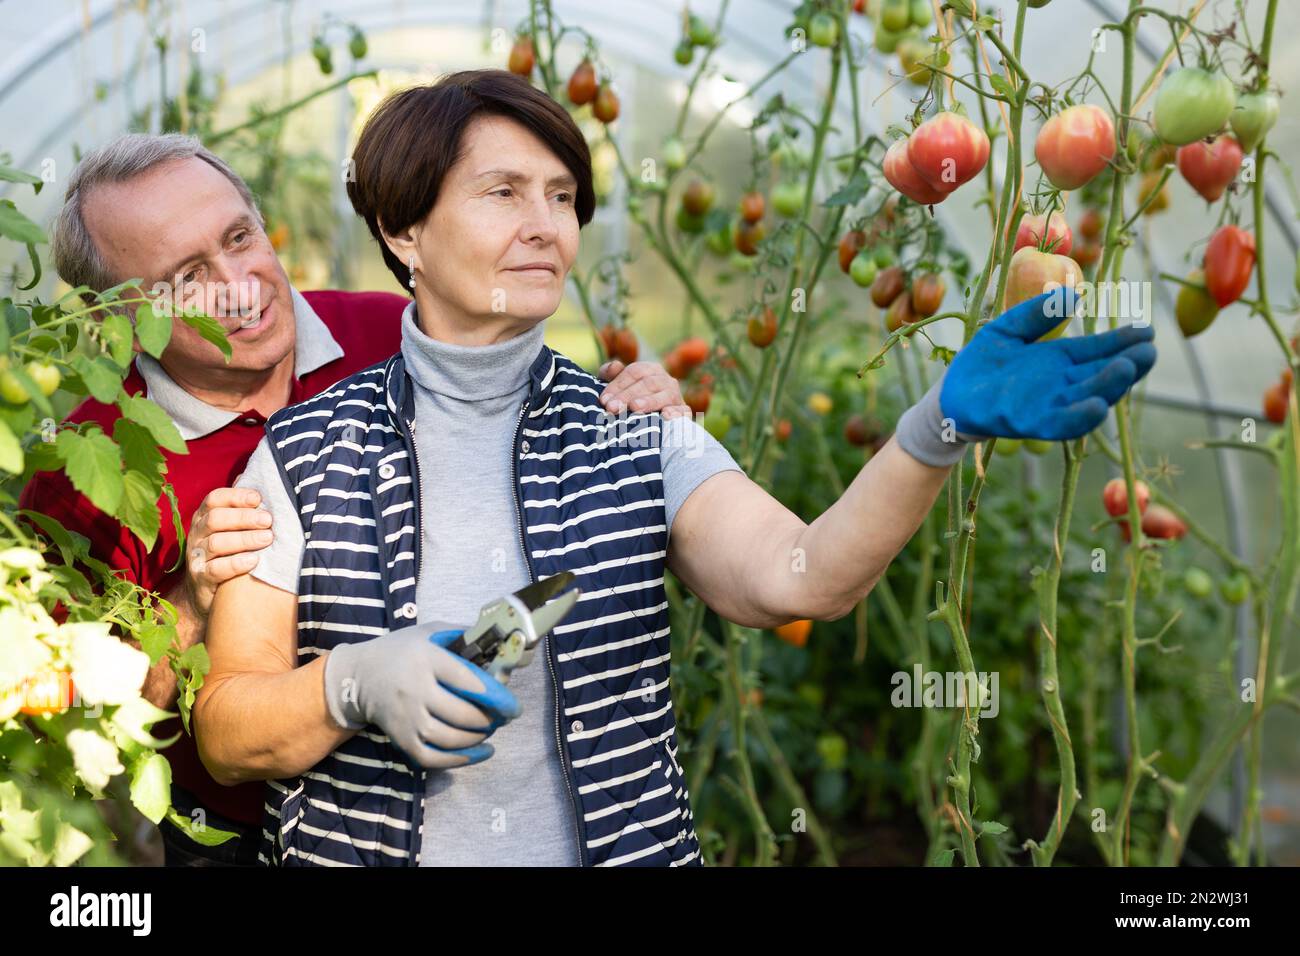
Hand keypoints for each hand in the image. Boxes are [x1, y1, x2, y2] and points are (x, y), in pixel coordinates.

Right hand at [184, 487, 273, 616]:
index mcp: (205, 517)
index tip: (259, 498)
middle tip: (268, 521)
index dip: (236, 496)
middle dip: (244, 518)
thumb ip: (244, 508)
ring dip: (244, 539)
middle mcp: (197, 534)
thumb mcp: (232, 530)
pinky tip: (254, 561)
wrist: (210, 596)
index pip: (214, 499)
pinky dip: (235, 563)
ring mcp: (197, 557)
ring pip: (216, 543)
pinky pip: (215, 569)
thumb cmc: (228, 554)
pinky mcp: (201, 579)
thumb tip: (262, 478)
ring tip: (267, 539)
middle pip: (216, 519)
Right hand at [324, 621, 521, 769]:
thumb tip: (502, 645)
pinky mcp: (400, 737)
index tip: (513, 705)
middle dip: (490, 719)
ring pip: (449, 738)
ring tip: (490, 730)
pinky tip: (481, 752)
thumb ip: (463, 636)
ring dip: (478, 738)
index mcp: (427, 658)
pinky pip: (432, 757)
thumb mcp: (430, 633)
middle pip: (461, 713)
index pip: (467, 680)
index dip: (496, 696)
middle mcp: (415, 688)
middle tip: (503, 717)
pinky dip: (460, 760)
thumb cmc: (402, 651)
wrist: (358, 676)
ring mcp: (406, 716)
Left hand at [597, 359, 691, 418]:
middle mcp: (666, 380)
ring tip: (635, 408)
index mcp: (651, 370)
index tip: (604, 400)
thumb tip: (613, 367)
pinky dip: (676, 413)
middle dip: (628, 395)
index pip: (634, 372)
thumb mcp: (620, 386)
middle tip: (612, 408)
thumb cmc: (631, 401)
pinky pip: (683, 411)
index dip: (618, 384)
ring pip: (665, 395)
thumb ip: (612, 375)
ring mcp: (676, 396)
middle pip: (647, 383)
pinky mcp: (684, 412)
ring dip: (649, 401)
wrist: (655, 422)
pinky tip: (666, 416)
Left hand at [940, 288, 1156, 440]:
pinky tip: (1098, 407)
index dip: (1122, 342)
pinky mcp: (1028, 422)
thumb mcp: (1008, 328)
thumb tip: (1073, 295)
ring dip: (1109, 386)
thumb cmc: (983, 362)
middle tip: (1148, 350)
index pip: (1098, 350)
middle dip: (1126, 363)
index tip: (1146, 332)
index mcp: (1060, 359)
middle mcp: (1061, 383)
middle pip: (1101, 374)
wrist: (951, 394)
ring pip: (1087, 397)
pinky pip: (1059, 423)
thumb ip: (1036, 313)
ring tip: (1127, 368)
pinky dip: (1079, 417)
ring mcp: (1048, 404)